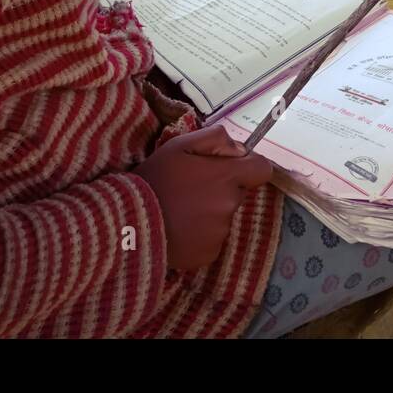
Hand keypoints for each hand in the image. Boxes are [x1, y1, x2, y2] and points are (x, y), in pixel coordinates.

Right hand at [132, 125, 272, 271]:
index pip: (262, 169)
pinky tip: (179, 228)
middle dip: (221, 187)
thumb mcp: (179, 145)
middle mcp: (229, 205)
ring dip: (210, 211)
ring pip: (224, 216)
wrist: (129, 222)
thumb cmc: (155, 178)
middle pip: (238, 192)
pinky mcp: (210, 254)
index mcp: (226, 177)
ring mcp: (221, 232)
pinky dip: (201, 233)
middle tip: (190, 188)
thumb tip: (240, 149)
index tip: (231, 167)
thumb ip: (215, 138)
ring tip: (180, 209)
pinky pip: (213, 238)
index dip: (250, 166)